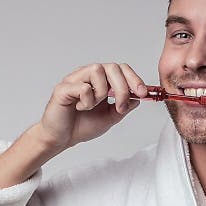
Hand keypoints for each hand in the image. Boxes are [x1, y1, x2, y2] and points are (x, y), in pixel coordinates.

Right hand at [33, 62, 147, 150]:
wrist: (62, 138)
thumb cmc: (82, 125)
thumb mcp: (110, 118)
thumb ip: (124, 107)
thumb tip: (138, 98)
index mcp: (100, 80)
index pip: (121, 69)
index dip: (134, 79)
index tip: (143, 93)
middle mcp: (88, 75)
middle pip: (112, 67)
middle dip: (122, 88)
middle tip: (120, 108)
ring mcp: (75, 79)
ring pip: (97, 71)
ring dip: (101, 93)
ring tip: (93, 106)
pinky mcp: (63, 87)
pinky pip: (83, 87)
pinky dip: (87, 101)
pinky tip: (80, 108)